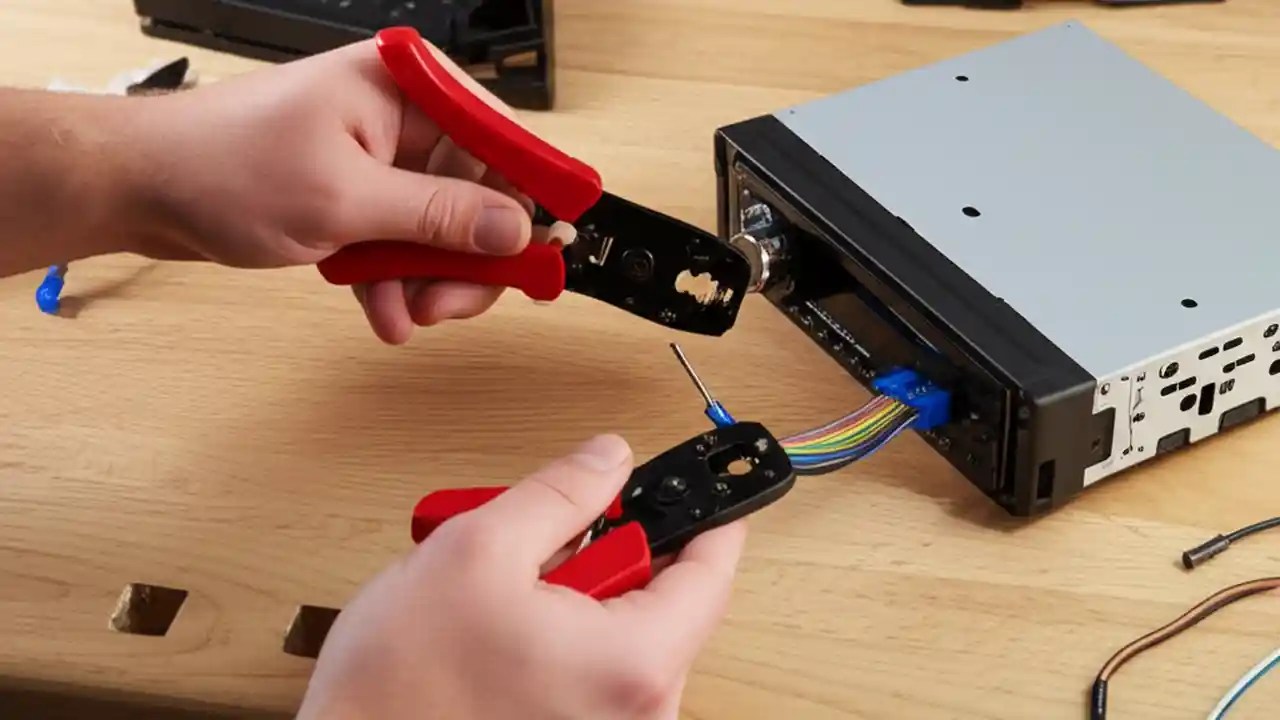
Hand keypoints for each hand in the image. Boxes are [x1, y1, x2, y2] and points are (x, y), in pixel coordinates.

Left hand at [122, 40, 535, 343]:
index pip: (503, 137)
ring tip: (405, 312)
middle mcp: (401, 117)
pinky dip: (397, 280)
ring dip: (430, 280)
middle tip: (451, 302)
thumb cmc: (222, 165)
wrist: (145, 187)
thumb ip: (439, 217)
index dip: (533, 196)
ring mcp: (381, 158)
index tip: (552, 249)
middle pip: (481, 194)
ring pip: (445, 229)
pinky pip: (406, 242)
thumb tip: (514, 231)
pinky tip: (382, 309)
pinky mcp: (361, 194)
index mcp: (405, 88)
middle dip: (470, 258)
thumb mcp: (344, 200)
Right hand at [296, 435, 746, 719]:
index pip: (712, 573)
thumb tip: (610, 459)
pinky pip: (599, 667)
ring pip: (625, 633)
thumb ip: (560, 492)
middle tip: (548, 544)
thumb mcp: (477, 549)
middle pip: (665, 602)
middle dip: (611, 555)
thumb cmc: (399, 686)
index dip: (709, 517)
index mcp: (633, 664)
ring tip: (508, 596)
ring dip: (579, 596)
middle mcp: (640, 711)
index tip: (706, 485)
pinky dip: (565, 634)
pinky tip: (507, 628)